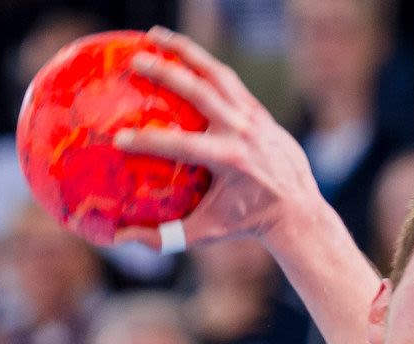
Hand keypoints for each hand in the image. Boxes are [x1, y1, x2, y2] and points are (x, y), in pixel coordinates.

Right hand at [91, 28, 324, 249]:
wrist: (295, 207)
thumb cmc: (245, 222)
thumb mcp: (206, 232)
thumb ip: (164, 236)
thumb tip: (118, 238)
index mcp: (230, 161)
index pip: (182, 146)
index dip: (149, 142)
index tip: (118, 139)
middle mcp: (241, 131)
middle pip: (200, 92)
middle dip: (166, 74)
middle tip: (134, 61)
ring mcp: (251, 115)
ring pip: (215, 74)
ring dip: (184, 52)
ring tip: (154, 35)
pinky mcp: (255, 108)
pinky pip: (225, 79)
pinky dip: (202, 64)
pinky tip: (179, 51)